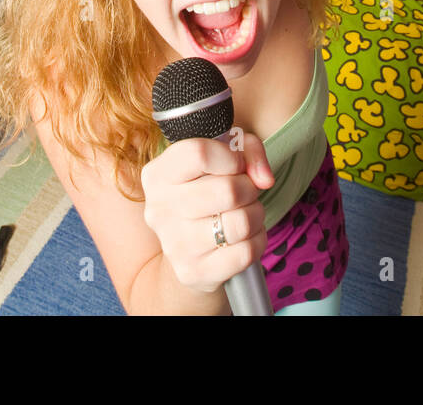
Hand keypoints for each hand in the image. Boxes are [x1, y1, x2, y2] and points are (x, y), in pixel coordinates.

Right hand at [141, 131, 273, 296]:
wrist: (188, 249)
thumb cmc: (206, 191)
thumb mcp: (223, 156)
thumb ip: (248, 149)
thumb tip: (264, 179)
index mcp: (157, 175)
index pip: (199, 154)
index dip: (232, 157)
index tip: (237, 165)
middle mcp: (159, 210)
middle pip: (227, 190)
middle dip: (249, 188)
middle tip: (246, 191)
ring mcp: (174, 245)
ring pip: (241, 223)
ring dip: (256, 214)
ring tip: (246, 212)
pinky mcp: (193, 272)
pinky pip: (246, 253)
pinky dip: (257, 240)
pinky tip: (245, 236)